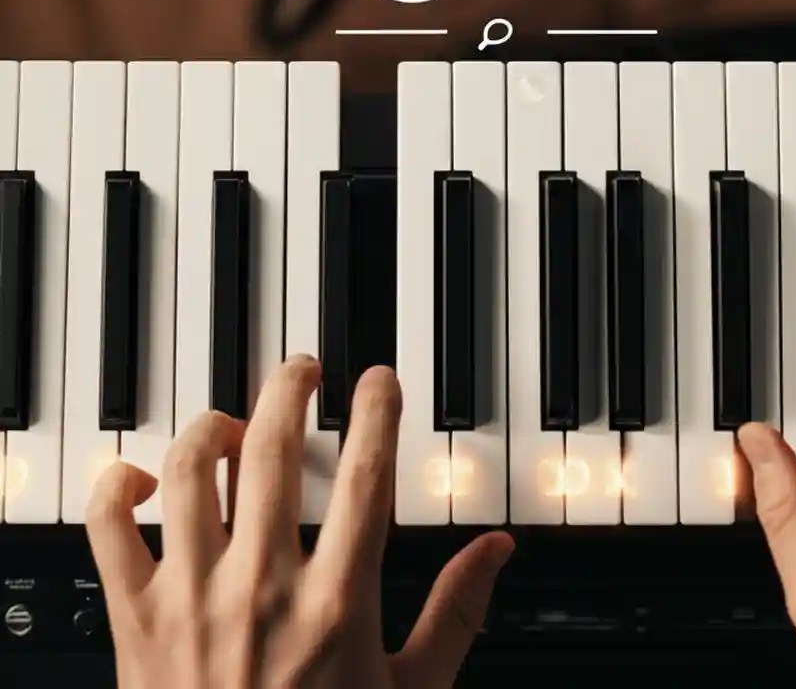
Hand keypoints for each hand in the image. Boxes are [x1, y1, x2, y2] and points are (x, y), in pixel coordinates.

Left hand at [86, 356, 513, 687]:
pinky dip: (118, 485)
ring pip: (192, 470)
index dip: (377, 413)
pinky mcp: (136, 617)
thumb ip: (456, 613)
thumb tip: (495, 553)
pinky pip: (109, 527)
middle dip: (291, 389)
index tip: (378, 382)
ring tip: (235, 416)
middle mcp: (262, 586)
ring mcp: (192, 596)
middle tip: (303, 370)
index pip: (367, 478)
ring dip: (216, 424)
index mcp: (336, 602)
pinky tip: (144, 475)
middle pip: (274, 450)